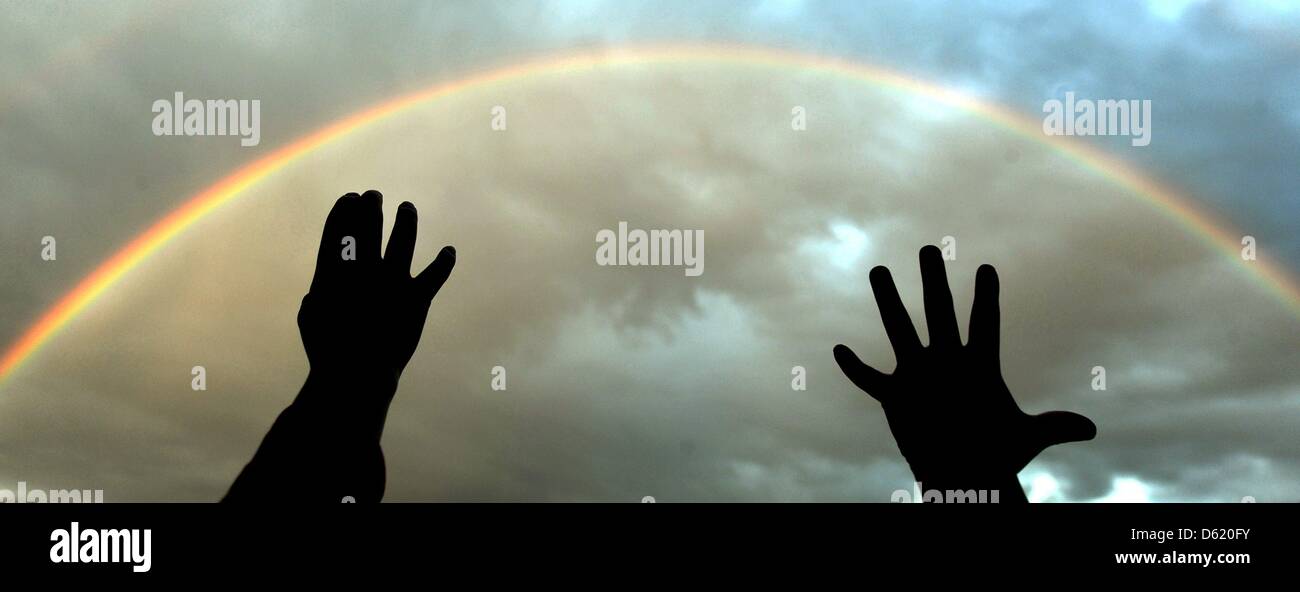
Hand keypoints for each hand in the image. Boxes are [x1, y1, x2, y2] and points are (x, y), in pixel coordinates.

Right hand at [297, 190, 454, 401]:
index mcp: (336, 270)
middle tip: (374, 196)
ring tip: (407, 208)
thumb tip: (317, 291)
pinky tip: (449, 252)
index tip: (348, 198)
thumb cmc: (328, 350)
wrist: (357, 372)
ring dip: (406, 220)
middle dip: (372, 207)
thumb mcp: (311, 318)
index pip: (340, 228)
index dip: (344, 210)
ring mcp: (393, 281)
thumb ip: (315, 297)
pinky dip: (444, 263)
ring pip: (403, 239)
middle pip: (370, 226)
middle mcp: (365, 268)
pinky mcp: (416, 298)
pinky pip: (435, 274)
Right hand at [833, 246, 1094, 495]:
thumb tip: (1089, 429)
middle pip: (940, 312)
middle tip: (928, 249)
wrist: (963, 476)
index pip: (984, 324)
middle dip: (934, 280)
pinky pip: (870, 379)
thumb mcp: (1025, 438)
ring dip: (887, 301)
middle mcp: (947, 361)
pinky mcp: (896, 397)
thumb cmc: (997, 456)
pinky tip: (839, 351)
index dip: (986, 298)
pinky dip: (854, 369)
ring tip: (878, 270)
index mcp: (980, 365)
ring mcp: (919, 375)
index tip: (987, 269)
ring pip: (900, 330)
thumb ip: (1053, 427)